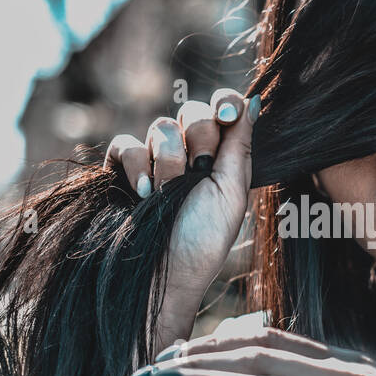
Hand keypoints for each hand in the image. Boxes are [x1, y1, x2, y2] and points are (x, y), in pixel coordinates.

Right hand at [104, 88, 257, 307]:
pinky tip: (144, 192)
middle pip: (193, 111)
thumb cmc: (202, 240)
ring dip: (170, 162)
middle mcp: (188, 153)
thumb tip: (255, 100)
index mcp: (220, 157)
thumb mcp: (231, 193)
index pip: (223, 109)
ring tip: (168, 195)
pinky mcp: (121, 170)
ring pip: (161, 126)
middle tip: (200, 172)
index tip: (227, 114)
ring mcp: (153, 160)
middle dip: (200, 139)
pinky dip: (137, 165)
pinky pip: (126, 144)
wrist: (163, 274)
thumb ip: (240, 145)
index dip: (224, 103)